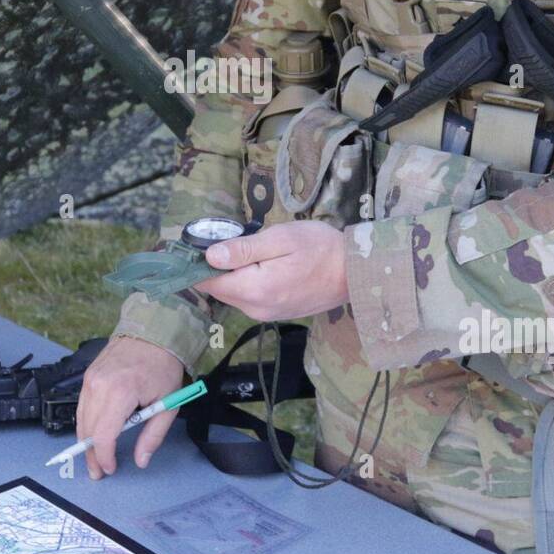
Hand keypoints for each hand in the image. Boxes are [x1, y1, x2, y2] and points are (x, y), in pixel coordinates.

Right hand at [75, 336, 185, 477]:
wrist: (153, 331)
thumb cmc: (163, 366)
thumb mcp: (168, 403)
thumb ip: (153, 435)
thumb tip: (141, 460)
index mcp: (120, 393)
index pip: (103, 434)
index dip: (104, 457)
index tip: (110, 469)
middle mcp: (99, 386)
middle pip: (87, 430)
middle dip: (91, 455)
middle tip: (99, 472)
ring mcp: (90, 379)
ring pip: (80, 419)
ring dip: (85, 441)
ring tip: (93, 458)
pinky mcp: (88, 376)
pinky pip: (81, 406)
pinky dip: (85, 423)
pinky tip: (92, 435)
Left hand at [192, 220, 348, 321]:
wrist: (355, 273)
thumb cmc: (320, 248)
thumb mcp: (281, 239)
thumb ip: (244, 249)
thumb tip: (209, 255)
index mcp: (254, 289)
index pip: (208, 281)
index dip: (199, 262)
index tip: (200, 243)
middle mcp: (256, 309)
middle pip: (219, 288)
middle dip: (218, 267)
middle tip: (234, 239)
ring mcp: (267, 314)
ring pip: (234, 293)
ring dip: (235, 274)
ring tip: (254, 250)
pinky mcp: (276, 314)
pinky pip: (250, 298)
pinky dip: (249, 282)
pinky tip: (266, 265)